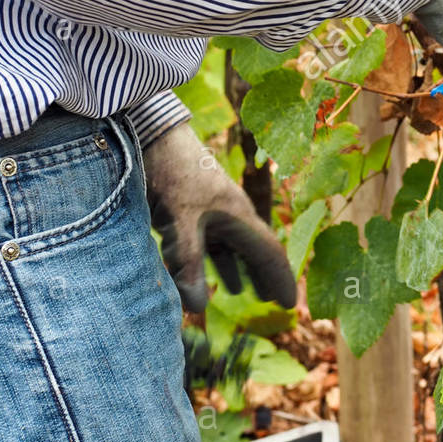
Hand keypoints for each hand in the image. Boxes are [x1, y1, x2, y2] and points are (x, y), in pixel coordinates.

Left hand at [143, 121, 295, 312]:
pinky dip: (213, 260)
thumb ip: (188, 263)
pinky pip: (211, 241)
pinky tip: (203, 270)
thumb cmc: (172, 173)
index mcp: (239, 216)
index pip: (270, 253)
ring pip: (232, 246)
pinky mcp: (192, 208)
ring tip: (241, 292)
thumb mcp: (179, 221)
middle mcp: (232, 214)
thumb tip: (197, 307)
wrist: (152, 134)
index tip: (289, 304)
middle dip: (265, 276)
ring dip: (239, 269)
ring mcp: (213, 210)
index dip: (281, 279)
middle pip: (256, 250)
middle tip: (273, 302)